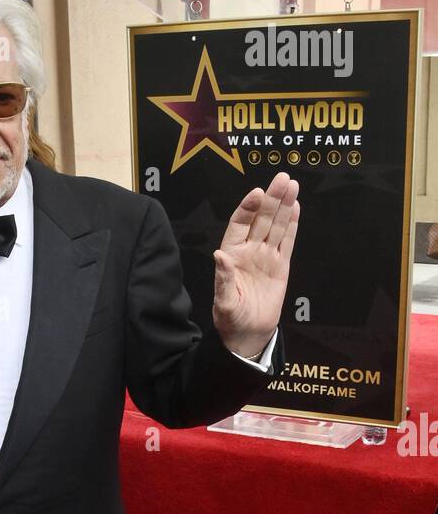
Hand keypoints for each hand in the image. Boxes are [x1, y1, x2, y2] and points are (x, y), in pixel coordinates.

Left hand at [213, 170, 299, 357]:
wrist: (248, 334)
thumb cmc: (231, 319)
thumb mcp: (224, 302)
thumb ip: (222, 279)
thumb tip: (219, 255)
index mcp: (232, 255)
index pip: (239, 224)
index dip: (248, 208)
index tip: (258, 194)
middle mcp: (249, 251)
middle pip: (262, 219)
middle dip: (272, 199)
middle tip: (282, 179)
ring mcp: (265, 256)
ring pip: (276, 225)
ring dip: (284, 206)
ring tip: (291, 185)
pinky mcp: (280, 265)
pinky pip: (287, 241)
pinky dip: (292, 224)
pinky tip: (295, 207)